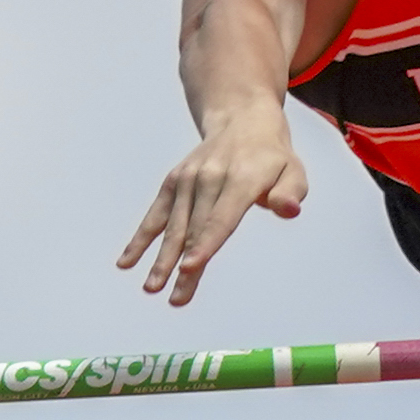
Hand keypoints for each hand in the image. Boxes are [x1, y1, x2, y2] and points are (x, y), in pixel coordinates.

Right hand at [117, 109, 307, 306]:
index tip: (190, 267)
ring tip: (152, 289)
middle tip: (176, 299)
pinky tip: (126, 262)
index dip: (206, 244)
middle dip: (183, 266)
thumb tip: (289, 210)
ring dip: (161, 259)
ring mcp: (187, 179)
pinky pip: (155, 213)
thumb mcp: (293, 171)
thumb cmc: (272, 157)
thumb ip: (291, 192)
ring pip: (173, 226)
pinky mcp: (173, 181)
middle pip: (195, 230)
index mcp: (241, 178)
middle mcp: (209, 178)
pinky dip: (140, 238)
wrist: (241, 120)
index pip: (222, 218)